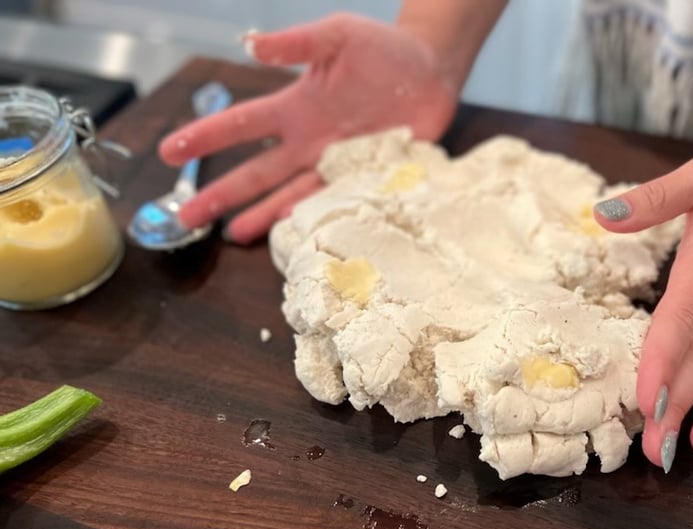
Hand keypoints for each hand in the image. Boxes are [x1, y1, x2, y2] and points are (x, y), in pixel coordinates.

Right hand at [158, 13, 457, 243]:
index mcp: (296, 107)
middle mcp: (309, 141)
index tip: (169, 151)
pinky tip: (290, 233)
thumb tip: (252, 46)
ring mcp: (335, 163)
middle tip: (185, 217)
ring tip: (231, 236)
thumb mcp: (336, 36)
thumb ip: (297, 44)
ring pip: (289, 195)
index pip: (242, 125)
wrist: (431, 71)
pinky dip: (312, 217)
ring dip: (260, 215)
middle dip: (221, 193)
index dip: (206, 138)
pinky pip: (334, 203)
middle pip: (256, 172)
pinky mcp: (365, 178)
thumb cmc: (383, 49)